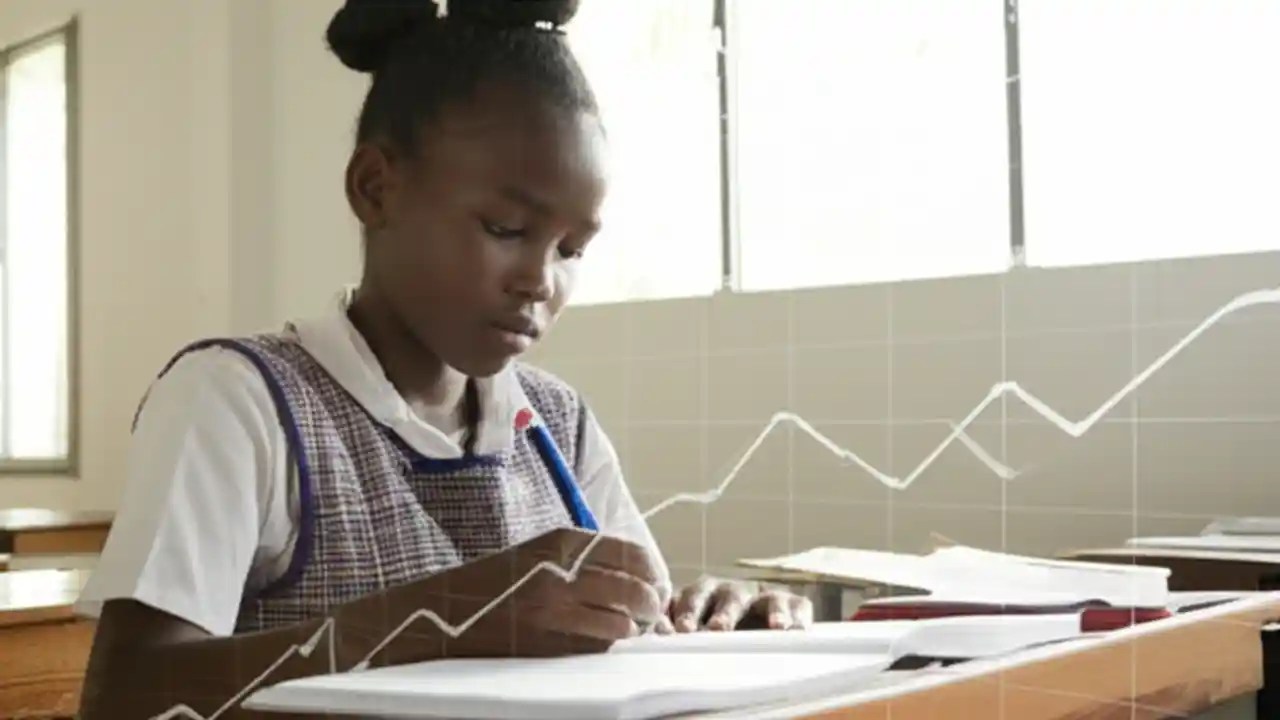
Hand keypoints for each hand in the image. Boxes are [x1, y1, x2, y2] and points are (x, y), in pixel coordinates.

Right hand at [413, 527, 665, 658]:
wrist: (445, 613)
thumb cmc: (498, 582)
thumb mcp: (541, 551)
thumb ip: (586, 556)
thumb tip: (638, 571)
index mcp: (563, 543)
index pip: (631, 554)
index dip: (653, 571)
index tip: (657, 581)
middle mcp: (562, 574)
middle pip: (634, 590)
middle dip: (651, 603)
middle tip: (652, 609)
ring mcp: (555, 612)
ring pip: (621, 625)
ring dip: (632, 628)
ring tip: (629, 627)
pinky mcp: (549, 645)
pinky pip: (596, 648)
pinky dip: (606, 645)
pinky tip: (600, 639)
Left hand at [662, 577, 813, 632]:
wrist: (761, 625)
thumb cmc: (716, 630)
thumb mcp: (695, 629)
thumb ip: (674, 630)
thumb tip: (657, 634)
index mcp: (703, 594)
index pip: (690, 597)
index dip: (685, 612)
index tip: (679, 631)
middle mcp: (732, 591)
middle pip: (726, 595)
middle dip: (723, 613)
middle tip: (717, 630)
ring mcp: (763, 596)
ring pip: (765, 598)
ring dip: (769, 612)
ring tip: (772, 627)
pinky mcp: (792, 604)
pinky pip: (796, 606)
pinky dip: (795, 616)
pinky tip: (792, 629)